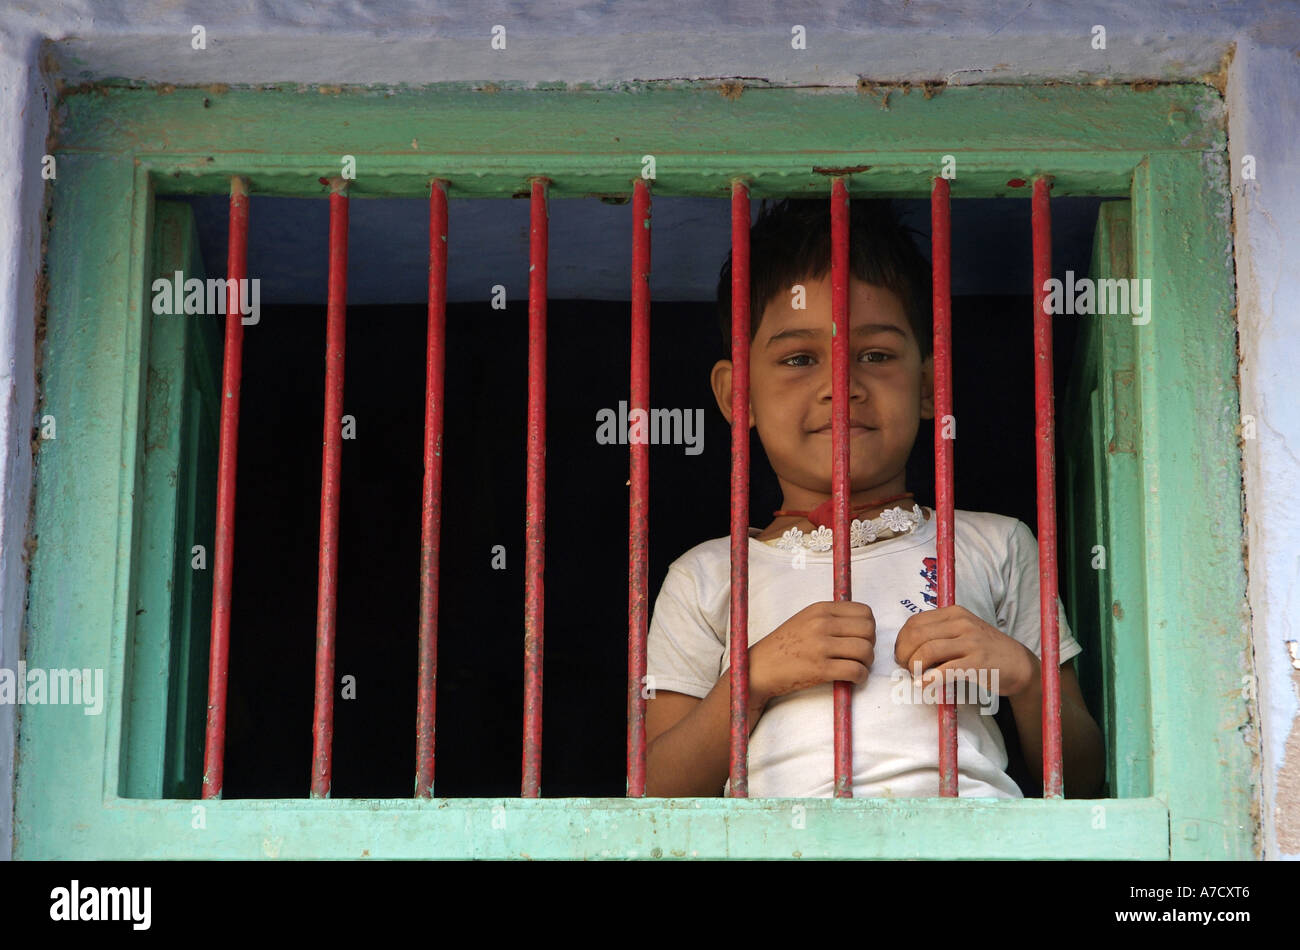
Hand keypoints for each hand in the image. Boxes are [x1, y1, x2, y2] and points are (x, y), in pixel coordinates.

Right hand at [748, 601, 876, 709]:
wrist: (759, 667)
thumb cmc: (784, 645)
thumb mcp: (805, 620)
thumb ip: (831, 617)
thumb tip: (864, 624)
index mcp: (820, 609)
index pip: (864, 612)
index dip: (868, 627)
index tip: (860, 637)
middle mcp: (821, 624)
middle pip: (869, 630)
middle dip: (870, 645)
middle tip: (860, 655)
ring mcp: (820, 646)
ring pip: (865, 651)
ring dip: (866, 662)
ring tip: (856, 666)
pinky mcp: (820, 669)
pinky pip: (856, 671)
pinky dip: (860, 677)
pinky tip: (853, 678)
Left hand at [893, 605, 1038, 698]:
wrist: (1018, 664)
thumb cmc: (985, 650)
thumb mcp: (961, 633)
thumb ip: (937, 634)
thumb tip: (906, 648)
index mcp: (954, 613)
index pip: (915, 622)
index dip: (901, 641)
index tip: (901, 656)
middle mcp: (961, 623)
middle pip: (917, 634)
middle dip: (904, 654)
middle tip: (905, 668)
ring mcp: (971, 641)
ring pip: (928, 650)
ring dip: (914, 666)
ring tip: (915, 676)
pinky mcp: (978, 662)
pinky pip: (946, 669)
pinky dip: (930, 678)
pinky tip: (924, 684)